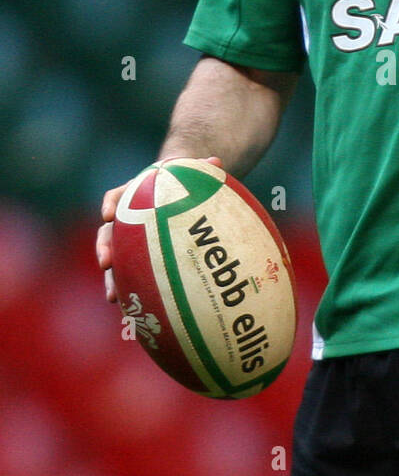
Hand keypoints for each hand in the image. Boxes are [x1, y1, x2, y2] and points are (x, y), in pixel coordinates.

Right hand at [96, 155, 223, 303]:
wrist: (178, 192)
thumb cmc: (183, 182)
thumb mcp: (190, 172)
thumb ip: (200, 169)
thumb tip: (216, 163)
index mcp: (134, 195)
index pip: (116, 196)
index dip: (111, 204)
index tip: (109, 213)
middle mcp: (126, 220)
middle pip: (108, 234)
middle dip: (105, 248)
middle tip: (106, 262)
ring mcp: (129, 241)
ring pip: (115, 261)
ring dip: (112, 278)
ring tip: (114, 297)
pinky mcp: (138, 259)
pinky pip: (132, 276)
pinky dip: (133, 291)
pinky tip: (138, 313)